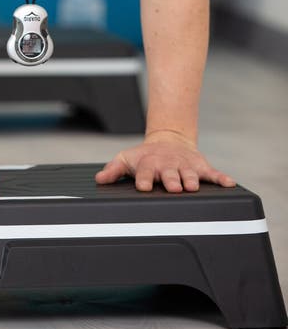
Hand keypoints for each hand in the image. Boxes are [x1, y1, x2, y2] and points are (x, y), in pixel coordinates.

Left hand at [94, 130, 236, 192]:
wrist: (169, 140)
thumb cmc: (146, 156)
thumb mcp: (127, 159)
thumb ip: (114, 170)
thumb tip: (98, 179)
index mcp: (149, 165)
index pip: (145, 173)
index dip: (145, 180)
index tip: (144, 187)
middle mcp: (168, 166)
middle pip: (170, 175)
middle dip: (171, 181)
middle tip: (173, 187)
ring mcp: (185, 167)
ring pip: (190, 174)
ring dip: (192, 180)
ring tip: (193, 186)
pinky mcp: (200, 167)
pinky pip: (213, 174)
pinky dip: (221, 178)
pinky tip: (229, 184)